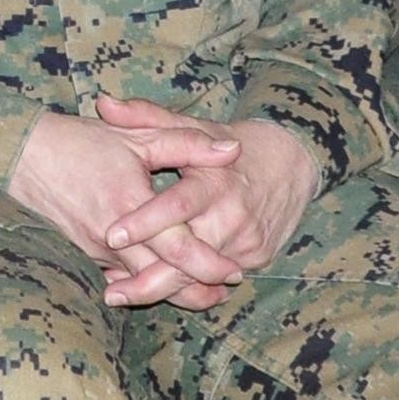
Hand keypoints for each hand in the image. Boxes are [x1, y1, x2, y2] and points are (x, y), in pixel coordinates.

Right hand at [8, 106, 246, 309]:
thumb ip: (186, 143)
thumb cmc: (80, 142)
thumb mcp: (136, 137)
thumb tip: (232, 152)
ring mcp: (94, 250)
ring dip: (170, 293)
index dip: (210, 263)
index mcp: (131, 203)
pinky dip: (139, 286)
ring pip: (138, 285)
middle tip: (224, 292)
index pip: (179, 246)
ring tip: (201, 296)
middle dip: (196, 290)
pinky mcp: (81, 254)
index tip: (236, 272)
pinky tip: (157, 286)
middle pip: (162, 278)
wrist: (21, 156)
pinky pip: (116, 279)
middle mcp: (112, 236)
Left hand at [88, 99, 324, 284]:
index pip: (177, 207)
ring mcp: (247, 242)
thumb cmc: (233, 144)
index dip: (145, 223)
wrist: (294, 163)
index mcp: (214, 181)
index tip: (112, 235)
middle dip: (148, 280)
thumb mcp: (194, 126)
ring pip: (200, 277)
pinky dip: (188, 286)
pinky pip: (216, 279)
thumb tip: (103, 104)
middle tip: (110, 294)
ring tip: (121, 295)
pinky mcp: (257, 259)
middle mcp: (233, 216)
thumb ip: (147, 118)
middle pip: (187, 258)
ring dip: (161, 289)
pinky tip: (157, 289)